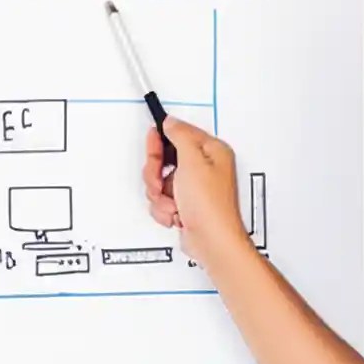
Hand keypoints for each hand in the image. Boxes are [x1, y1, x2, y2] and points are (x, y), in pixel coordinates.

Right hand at [143, 117, 250, 265]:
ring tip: (172, 203)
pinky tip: (175, 214)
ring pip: (161, 182)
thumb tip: (171, 123)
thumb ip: (180, 136)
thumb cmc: (210, 206)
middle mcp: (204, 168)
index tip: (152, 141)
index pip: (179, 134)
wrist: (211, 241)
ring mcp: (194, 188)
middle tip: (159, 183)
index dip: (161, 139)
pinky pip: (163, 200)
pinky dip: (164, 209)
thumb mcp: (192, 161)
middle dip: (156, 175)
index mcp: (211, 152)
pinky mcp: (186, 205)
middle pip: (165, 160)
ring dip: (160, 196)